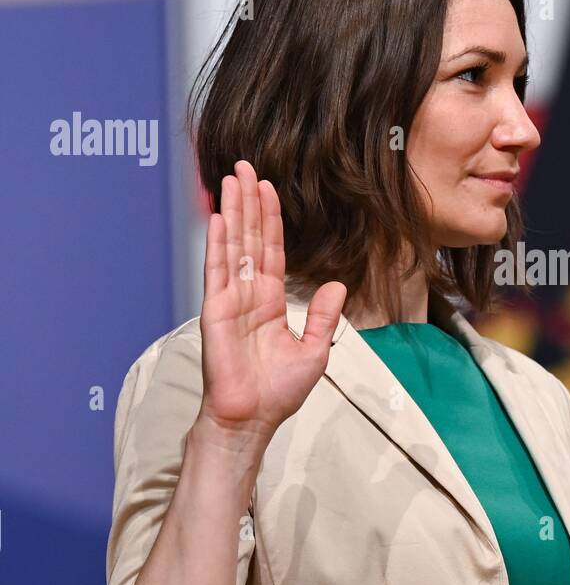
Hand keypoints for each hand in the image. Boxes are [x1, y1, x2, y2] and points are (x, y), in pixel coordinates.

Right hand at [195, 159, 346, 441]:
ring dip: (233, 211)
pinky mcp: (215, 311)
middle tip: (246, 166)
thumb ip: (325, 317)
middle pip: (249, 239)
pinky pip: (217, 271)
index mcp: (270, 302)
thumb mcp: (315, 351)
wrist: (252, 418)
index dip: (270, 219)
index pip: (271, 251)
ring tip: (232, 178)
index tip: (268, 188)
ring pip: (233, 246)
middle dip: (248, 202)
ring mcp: (229, 300)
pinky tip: (218, 217)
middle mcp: (248, 295)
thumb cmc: (279, 391)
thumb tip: (338, 284)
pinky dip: (218, 243)